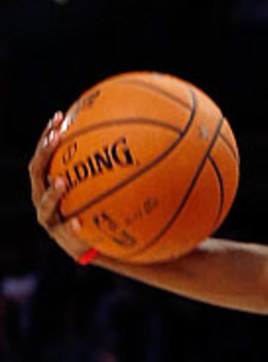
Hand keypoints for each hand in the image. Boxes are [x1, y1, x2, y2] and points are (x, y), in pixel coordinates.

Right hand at [29, 112, 93, 260]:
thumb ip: (107, 168)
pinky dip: (72, 226)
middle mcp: (42, 195)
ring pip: (44, 202)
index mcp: (49, 179)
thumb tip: (136, 137)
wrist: (95, 243)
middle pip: (36, 170)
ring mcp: (49, 216)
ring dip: (53, 192)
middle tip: (57, 138)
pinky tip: (80, 223)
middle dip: (45, 153)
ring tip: (62, 182)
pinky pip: (66, 231)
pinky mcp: (61, 237)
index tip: (59, 117)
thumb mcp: (102, 187)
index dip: (48, 135)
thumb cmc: (98, 209)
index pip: (44, 153)